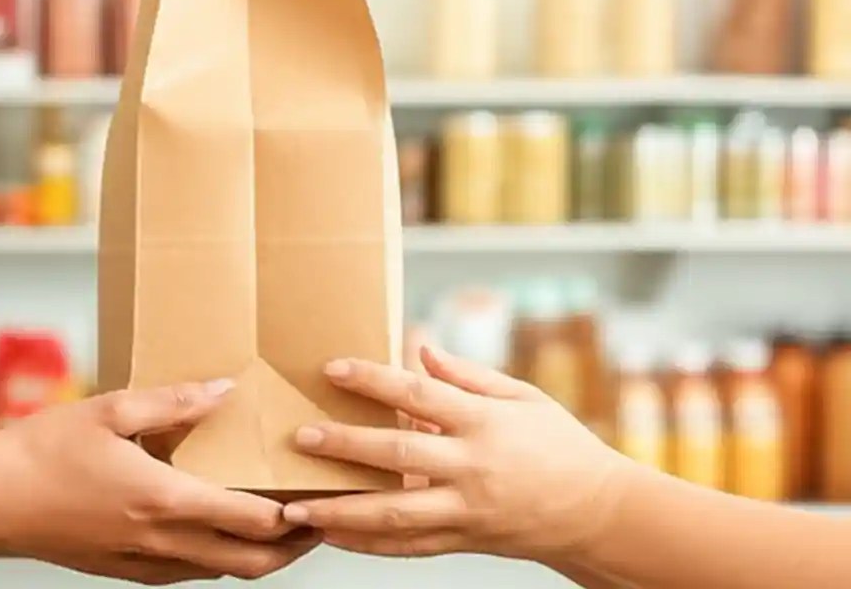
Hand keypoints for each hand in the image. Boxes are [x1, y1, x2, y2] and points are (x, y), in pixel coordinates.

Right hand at [0, 380, 318, 584]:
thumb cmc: (45, 449)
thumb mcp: (112, 408)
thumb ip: (175, 401)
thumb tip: (225, 389)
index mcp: (165, 498)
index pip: (254, 521)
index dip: (297, 516)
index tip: (321, 497)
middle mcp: (162, 540)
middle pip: (251, 562)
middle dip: (294, 549)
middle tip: (320, 523)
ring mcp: (142, 562)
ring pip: (221, 574)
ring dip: (259, 558)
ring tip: (283, 532)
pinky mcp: (123, 571)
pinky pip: (187, 575)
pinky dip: (217, 562)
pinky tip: (220, 539)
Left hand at [281, 347, 633, 560]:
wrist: (599, 513)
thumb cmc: (560, 445)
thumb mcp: (523, 398)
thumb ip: (469, 376)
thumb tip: (421, 347)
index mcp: (485, 422)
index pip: (420, 394)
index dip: (374, 379)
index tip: (332, 368)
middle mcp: (472, 467)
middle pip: (399, 455)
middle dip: (345, 445)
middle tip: (301, 438)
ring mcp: (466, 509)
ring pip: (394, 513)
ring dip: (341, 511)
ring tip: (295, 506)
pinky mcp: (464, 539)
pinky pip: (408, 546)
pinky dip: (367, 543)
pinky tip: (331, 535)